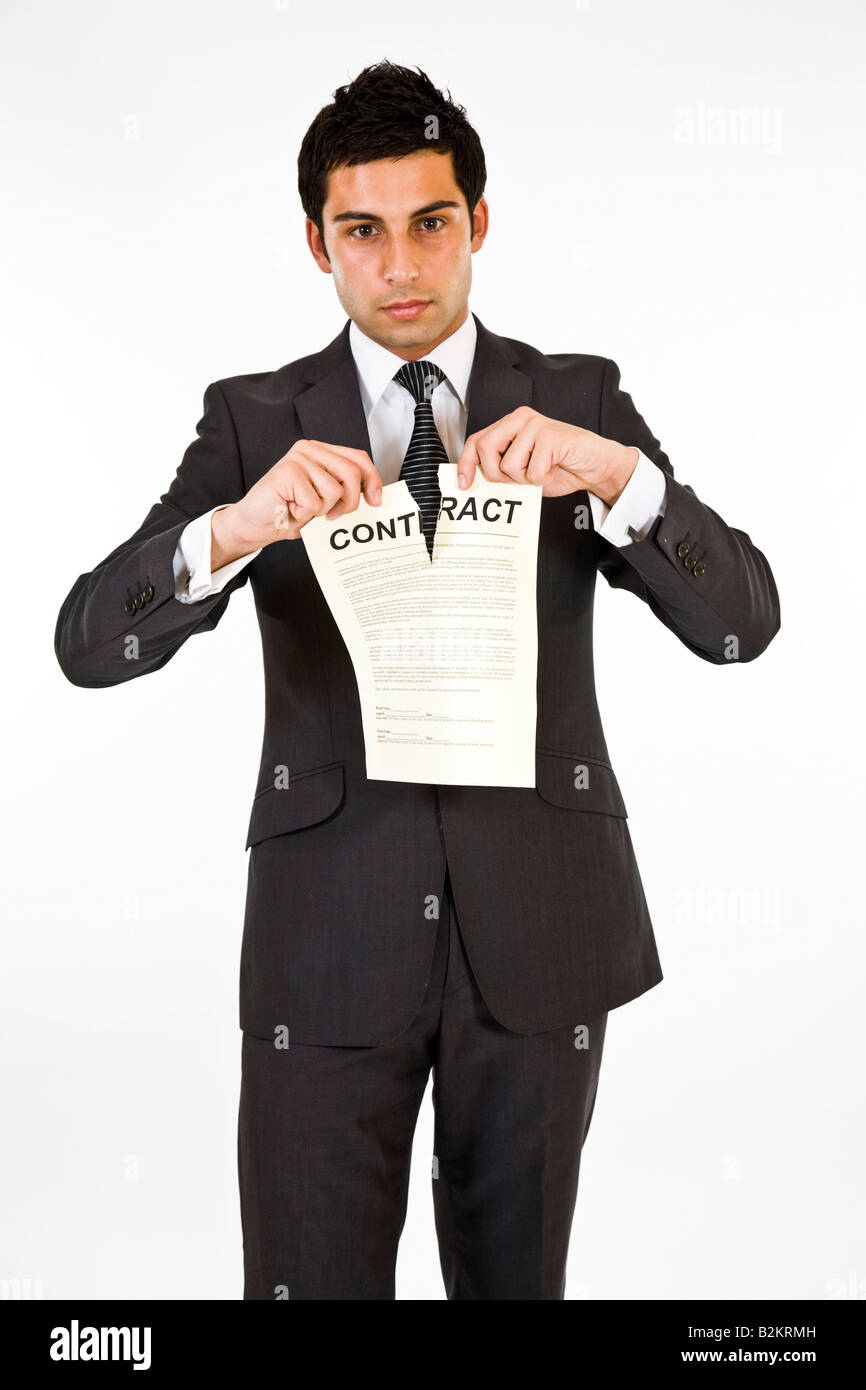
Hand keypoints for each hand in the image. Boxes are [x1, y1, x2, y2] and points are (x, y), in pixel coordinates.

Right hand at [212, 441, 383, 565]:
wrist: (254, 523)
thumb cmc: (287, 512)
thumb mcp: (323, 500)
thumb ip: (342, 489)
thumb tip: (373, 495)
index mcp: (320, 452)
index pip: (358, 458)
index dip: (372, 479)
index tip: (376, 501)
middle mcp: (309, 449)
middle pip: (352, 472)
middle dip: (350, 502)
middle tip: (333, 516)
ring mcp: (298, 458)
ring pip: (335, 491)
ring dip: (321, 510)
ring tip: (302, 508)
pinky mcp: (288, 471)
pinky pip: (315, 502)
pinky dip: (305, 514)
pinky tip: (290, 509)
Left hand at [456, 406, 637, 505]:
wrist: (593, 466)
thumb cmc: (559, 467)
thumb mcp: (522, 470)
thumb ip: (500, 468)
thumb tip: (473, 481)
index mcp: (511, 424)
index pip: (477, 440)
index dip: (466, 463)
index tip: (464, 484)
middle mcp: (521, 419)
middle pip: (486, 448)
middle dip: (497, 474)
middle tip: (517, 479)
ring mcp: (536, 424)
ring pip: (509, 464)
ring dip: (525, 479)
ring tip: (541, 471)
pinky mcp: (550, 435)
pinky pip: (532, 471)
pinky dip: (543, 479)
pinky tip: (554, 469)